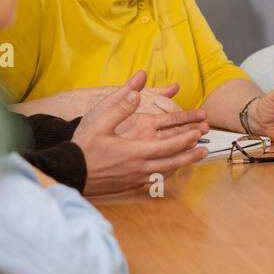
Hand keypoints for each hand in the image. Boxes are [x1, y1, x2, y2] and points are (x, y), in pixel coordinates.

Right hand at [72, 71, 209, 195]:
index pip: (169, 146)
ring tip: (192, 159)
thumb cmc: (83, 147)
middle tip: (206, 149)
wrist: (67, 173)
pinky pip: (154, 181)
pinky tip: (168, 170)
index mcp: (136, 152)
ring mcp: (134, 179)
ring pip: (165, 174)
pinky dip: (166, 174)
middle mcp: (139, 168)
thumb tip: (137, 88)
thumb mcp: (100, 121)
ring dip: (181, 165)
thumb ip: (121, 105)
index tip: (199, 133)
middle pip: (173, 163)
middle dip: (191, 155)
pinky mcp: (128, 185)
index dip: (186, 140)